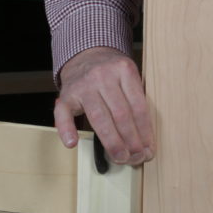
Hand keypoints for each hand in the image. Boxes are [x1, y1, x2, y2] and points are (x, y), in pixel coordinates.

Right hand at [54, 47, 152, 165]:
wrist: (85, 54)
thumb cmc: (111, 72)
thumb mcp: (128, 75)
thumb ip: (135, 99)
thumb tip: (146, 139)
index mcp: (124, 70)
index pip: (138, 106)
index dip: (145, 132)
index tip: (149, 149)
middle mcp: (103, 76)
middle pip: (121, 114)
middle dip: (131, 141)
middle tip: (137, 157)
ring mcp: (83, 85)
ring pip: (99, 118)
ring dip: (112, 142)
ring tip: (120, 157)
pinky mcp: (66, 95)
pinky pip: (63, 114)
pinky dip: (66, 130)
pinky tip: (72, 144)